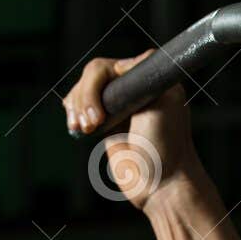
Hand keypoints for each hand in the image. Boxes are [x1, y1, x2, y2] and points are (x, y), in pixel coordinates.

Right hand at [63, 50, 195, 210]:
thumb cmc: (167, 145)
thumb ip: (150, 75)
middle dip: (84, 99)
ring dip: (77, 108)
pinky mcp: (104, 121)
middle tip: (93, 125)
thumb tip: (135, 58)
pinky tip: (79, 128)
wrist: (159, 181)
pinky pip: (78, 107)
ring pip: (81, 90)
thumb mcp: (167, 101)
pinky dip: (73, 115)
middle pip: (92, 75)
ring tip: (87, 129)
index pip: (108, 66)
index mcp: (148, 78)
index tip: (101, 114)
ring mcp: (117, 104)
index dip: (96, 86)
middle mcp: (132, 87)